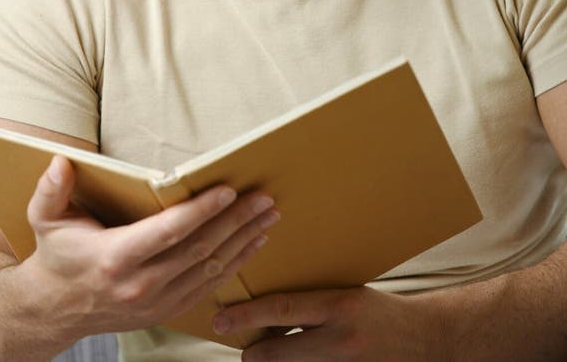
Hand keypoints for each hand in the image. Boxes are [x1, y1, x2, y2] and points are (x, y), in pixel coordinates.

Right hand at [18, 155, 278, 342]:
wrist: (54, 309)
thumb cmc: (57, 255)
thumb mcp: (45, 219)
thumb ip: (51, 191)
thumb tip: (59, 162)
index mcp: (115, 258)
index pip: (168, 232)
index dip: (201, 211)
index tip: (228, 190)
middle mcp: (139, 284)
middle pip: (199, 249)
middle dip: (236, 222)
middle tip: (264, 198)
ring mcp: (156, 302)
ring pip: (210, 269)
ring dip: (243, 241)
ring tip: (268, 216)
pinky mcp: (166, 310)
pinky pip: (209, 286)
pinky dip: (235, 264)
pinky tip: (253, 243)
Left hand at [213, 286, 444, 360]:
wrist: (426, 340)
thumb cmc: (383, 312)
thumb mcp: (349, 293)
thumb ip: (315, 301)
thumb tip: (274, 307)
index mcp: (341, 306)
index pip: (283, 309)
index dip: (248, 315)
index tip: (222, 318)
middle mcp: (341, 340)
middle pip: (280, 352)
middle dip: (255, 353)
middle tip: (241, 348)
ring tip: (264, 354)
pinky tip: (294, 359)